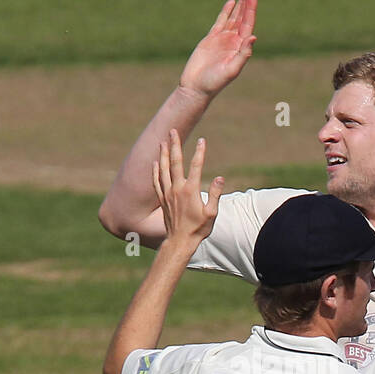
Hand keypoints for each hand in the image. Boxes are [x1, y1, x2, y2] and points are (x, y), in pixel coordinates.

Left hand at [153, 130, 222, 247]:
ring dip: (163, 154)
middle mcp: (177, 189)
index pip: (196, 166)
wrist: (179, 242)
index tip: (202, 140)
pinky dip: (155, 171)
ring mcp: (168, 194)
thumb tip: (220, 178)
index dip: (199, 152)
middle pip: (175, 162)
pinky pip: (157, 182)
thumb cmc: (198, 229)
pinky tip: (155, 163)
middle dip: (174, 145)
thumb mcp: (212, 213)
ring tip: (163, 142)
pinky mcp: (162, 200)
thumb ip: (215, 194)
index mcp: (191, 190)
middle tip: (173, 131)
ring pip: (163, 169)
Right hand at [178, 0, 257, 97]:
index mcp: (240, 48)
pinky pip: (220, 22)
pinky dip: (226, 12)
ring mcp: (222, 39)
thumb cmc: (214, 83)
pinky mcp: (210, 39)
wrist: (196, 88)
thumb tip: (253, 36)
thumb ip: (243, 54)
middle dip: (247, 2)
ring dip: (240, 5)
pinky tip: (231, 2)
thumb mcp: (232, 70)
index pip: (248, 24)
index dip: (251, 10)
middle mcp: (233, 42)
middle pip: (243, 18)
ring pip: (233, 17)